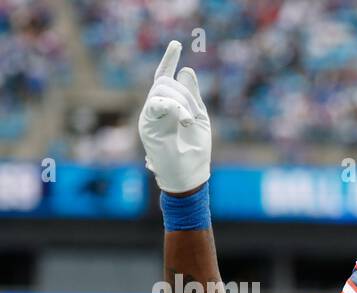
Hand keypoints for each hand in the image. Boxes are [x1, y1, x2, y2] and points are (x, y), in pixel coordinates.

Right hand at [138, 40, 210, 193]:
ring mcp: (149, 115)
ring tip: (190, 121)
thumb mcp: (199, 118)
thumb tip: (186, 70)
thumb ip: (192, 95)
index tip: (177, 43)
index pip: (164, 77)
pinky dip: (175, 107)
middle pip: (166, 81)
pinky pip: (157, 102)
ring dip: (183, 102)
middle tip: (195, 114)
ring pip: (162, 89)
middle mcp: (155, 108)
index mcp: (169, 105)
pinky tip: (185, 119)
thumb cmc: (195, 151)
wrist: (189, 175)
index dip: (170, 60)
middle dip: (186, 93)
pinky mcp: (147, 124)